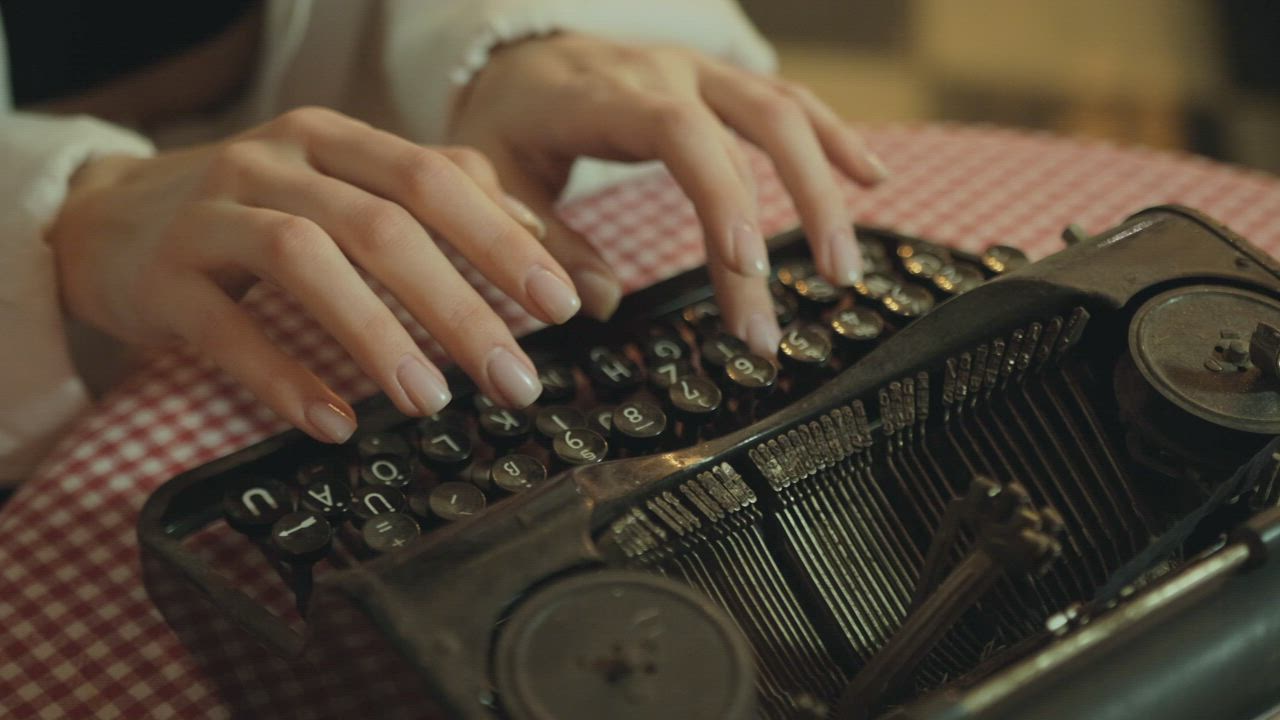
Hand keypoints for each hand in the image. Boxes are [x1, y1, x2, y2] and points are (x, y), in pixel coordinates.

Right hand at [48, 107, 580, 443]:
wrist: (112, 220)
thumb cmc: (260, 213)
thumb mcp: (355, 196)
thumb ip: (458, 218)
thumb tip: (566, 264)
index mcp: (338, 140)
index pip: (438, 180)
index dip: (505, 242)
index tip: (562, 306)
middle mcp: (277, 162)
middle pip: (384, 225)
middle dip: (461, 307)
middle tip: (516, 378)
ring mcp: (213, 214)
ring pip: (308, 260)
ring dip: (378, 336)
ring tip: (431, 401)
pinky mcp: (162, 276)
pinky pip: (227, 328)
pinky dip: (284, 376)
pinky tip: (333, 422)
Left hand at [450, 33, 888, 355]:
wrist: (518, 57)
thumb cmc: (507, 123)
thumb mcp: (491, 177)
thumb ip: (536, 239)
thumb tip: (596, 302)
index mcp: (601, 95)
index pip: (677, 131)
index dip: (719, 195)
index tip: (746, 267)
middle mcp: (664, 72)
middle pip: (751, 129)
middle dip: (790, 216)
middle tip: (799, 303)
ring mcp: (700, 73)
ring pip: (784, 115)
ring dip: (824, 191)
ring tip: (844, 270)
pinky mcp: (722, 84)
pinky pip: (790, 102)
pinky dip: (834, 139)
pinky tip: (870, 178)